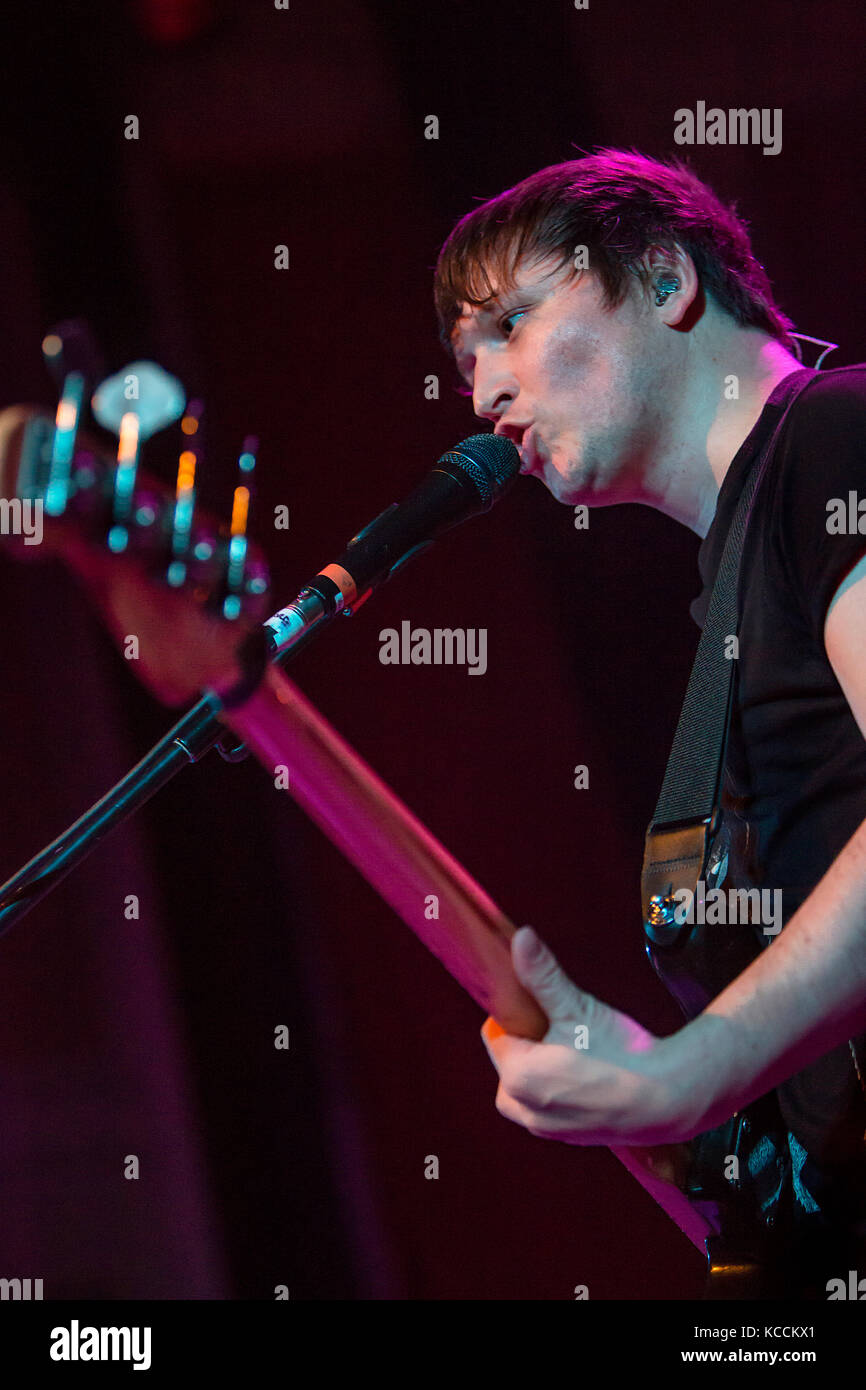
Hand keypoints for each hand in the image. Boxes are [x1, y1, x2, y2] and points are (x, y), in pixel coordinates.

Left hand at [481, 926, 702, 1147]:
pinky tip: (589, 1074)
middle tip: (562, 1027)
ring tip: (578, 1050)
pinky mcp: (568, 1139)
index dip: (516, 1015)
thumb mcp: (577, 1008)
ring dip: (541, 1067)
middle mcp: (524, 1110)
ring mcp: (546, 1130)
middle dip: (527, 1042)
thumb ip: (543, 974)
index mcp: (516, 1077)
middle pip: (508, 1062)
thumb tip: (521, 938)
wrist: (668, 1100)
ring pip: (526, 1086)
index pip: (495, 1035)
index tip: (541, 1006)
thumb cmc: (621, 1054)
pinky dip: (559, 1089)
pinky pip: (548, 1106)